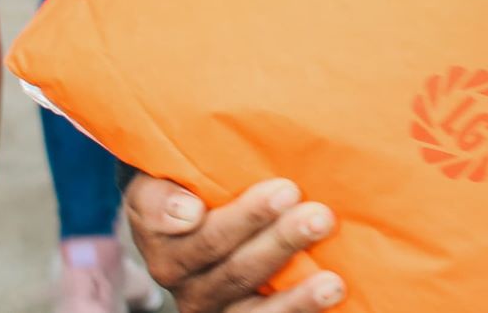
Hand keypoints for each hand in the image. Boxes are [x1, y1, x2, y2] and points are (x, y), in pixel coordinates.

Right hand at [127, 176, 343, 312]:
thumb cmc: (181, 192)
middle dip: (279, 242)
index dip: (234, 220)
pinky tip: (330, 296)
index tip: (261, 196)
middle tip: (316, 212)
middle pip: (234, 270)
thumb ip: (160, 195)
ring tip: (332, 283)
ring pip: (255, 311)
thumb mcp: (155, 186)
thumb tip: (188, 212)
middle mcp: (187, 287)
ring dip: (296, 296)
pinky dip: (300, 311)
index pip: (195, 236)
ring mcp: (216, 310)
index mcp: (165, 248)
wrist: (185, 228)